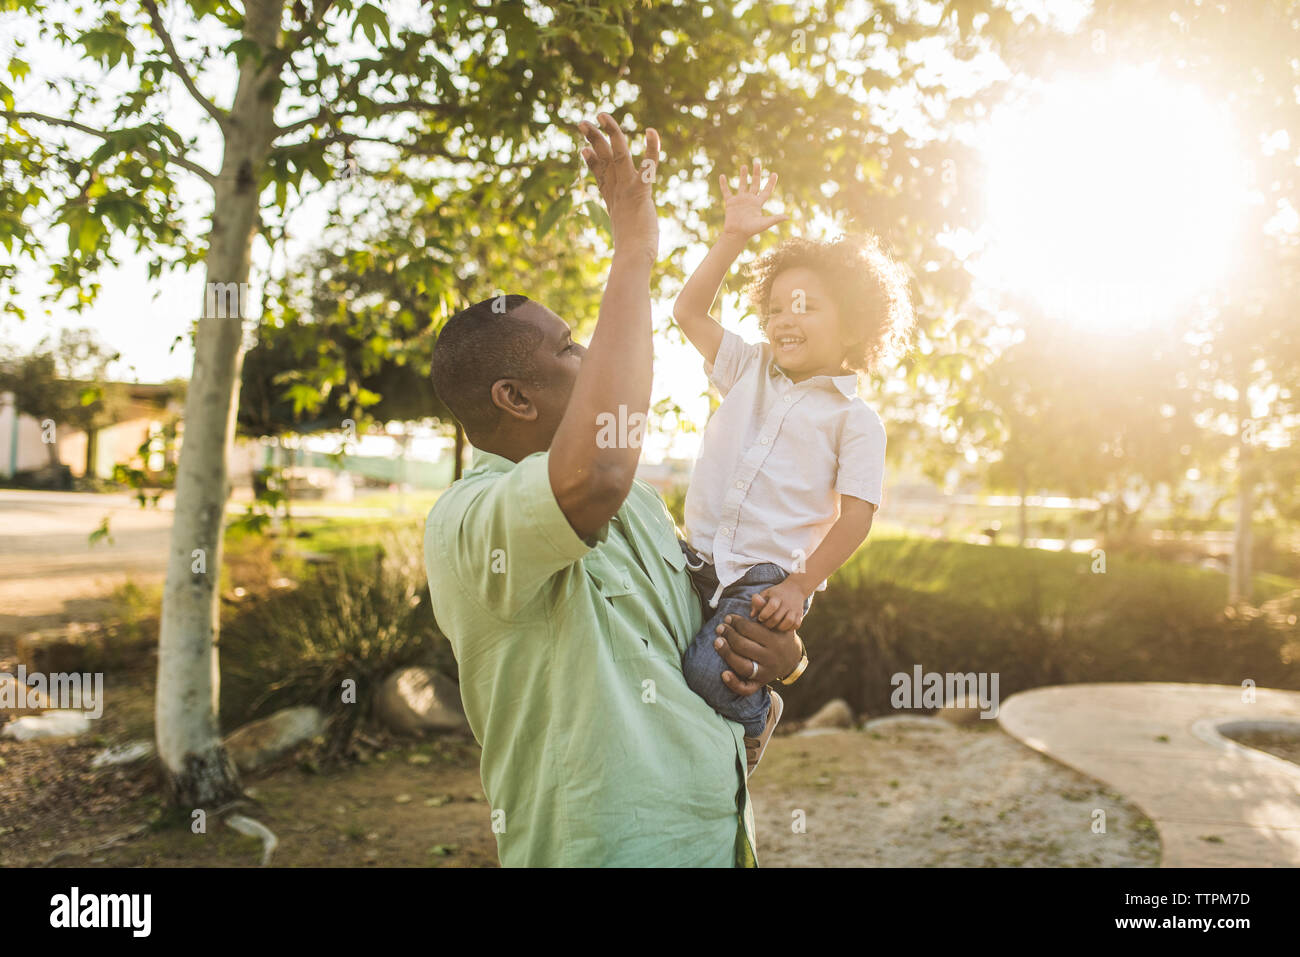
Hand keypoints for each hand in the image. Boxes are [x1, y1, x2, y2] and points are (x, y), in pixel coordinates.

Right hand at [579, 113, 659, 253]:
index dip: (592, 160)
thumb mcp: (628, 239)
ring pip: (618, 154)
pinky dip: (651, 148)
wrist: (633, 258)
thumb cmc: (633, 255)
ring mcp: (627, 188)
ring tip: (601, 114)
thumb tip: (626, 253)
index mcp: (613, 201)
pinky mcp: (640, 190)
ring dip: (610, 132)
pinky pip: (647, 165)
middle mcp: (617, 191)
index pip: (600, 175)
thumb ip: (627, 236)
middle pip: (603, 158)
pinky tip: (652, 131)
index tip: (583, 149)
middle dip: (593, 138)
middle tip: (583, 122)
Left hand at [712, 614, 802, 695]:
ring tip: (717, 642)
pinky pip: (747, 688)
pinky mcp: (760, 683)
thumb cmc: (779, 636)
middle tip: (720, 628)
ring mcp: (766, 672)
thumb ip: (765, 610)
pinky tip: (723, 674)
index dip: (736, 623)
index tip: (728, 618)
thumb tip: (754, 597)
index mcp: (775, 641)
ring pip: (743, 665)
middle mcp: (771, 658)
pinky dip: (734, 683)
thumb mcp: (776, 622)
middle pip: (744, 647)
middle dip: (729, 635)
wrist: (792, 659)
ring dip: (727, 654)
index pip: (751, 630)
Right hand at [719, 160, 787, 239]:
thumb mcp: (764, 223)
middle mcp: (750, 200)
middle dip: (756, 174)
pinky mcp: (730, 203)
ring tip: (744, 166)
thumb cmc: (750, 230)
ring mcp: (740, 200)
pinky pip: (726, 191)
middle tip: (757, 163)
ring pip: (742, 185)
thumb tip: (788, 217)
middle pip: (754, 184)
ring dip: (743, 176)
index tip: (774, 174)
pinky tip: (722, 176)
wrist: (736, 235)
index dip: (771, 183)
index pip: (766, 191)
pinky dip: (724, 184)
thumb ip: (775, 219)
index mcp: (758, 203)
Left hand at [751, 578, 807, 630]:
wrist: (795, 588)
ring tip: (774, 627)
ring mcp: (795, 609)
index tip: (760, 618)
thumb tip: (752, 615)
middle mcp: (787, 603)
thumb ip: (757, 602)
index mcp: (777, 596)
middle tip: (765, 624)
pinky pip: (796, 625)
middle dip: (768, 624)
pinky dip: (789, 628)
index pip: (772, 606)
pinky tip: (783, 627)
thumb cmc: (776, 593)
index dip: (764, 614)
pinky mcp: (800, 614)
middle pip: (777, 617)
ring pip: (788, 622)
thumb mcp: (766, 593)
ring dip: (779, 627)